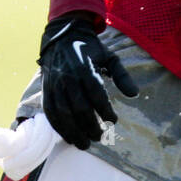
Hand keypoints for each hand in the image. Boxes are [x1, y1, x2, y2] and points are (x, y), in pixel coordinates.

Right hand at [38, 12, 138, 149]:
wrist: (61, 37)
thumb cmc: (89, 48)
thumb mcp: (109, 56)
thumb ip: (122, 75)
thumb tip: (134, 94)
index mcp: (85, 68)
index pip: (96, 95)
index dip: (105, 111)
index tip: (113, 121)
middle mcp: (68, 78)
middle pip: (79, 109)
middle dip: (90, 126)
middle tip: (100, 137)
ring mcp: (55, 85)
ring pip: (63, 114)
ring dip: (73, 132)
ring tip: (84, 144)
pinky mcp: (46, 90)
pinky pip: (50, 112)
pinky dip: (58, 127)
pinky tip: (68, 137)